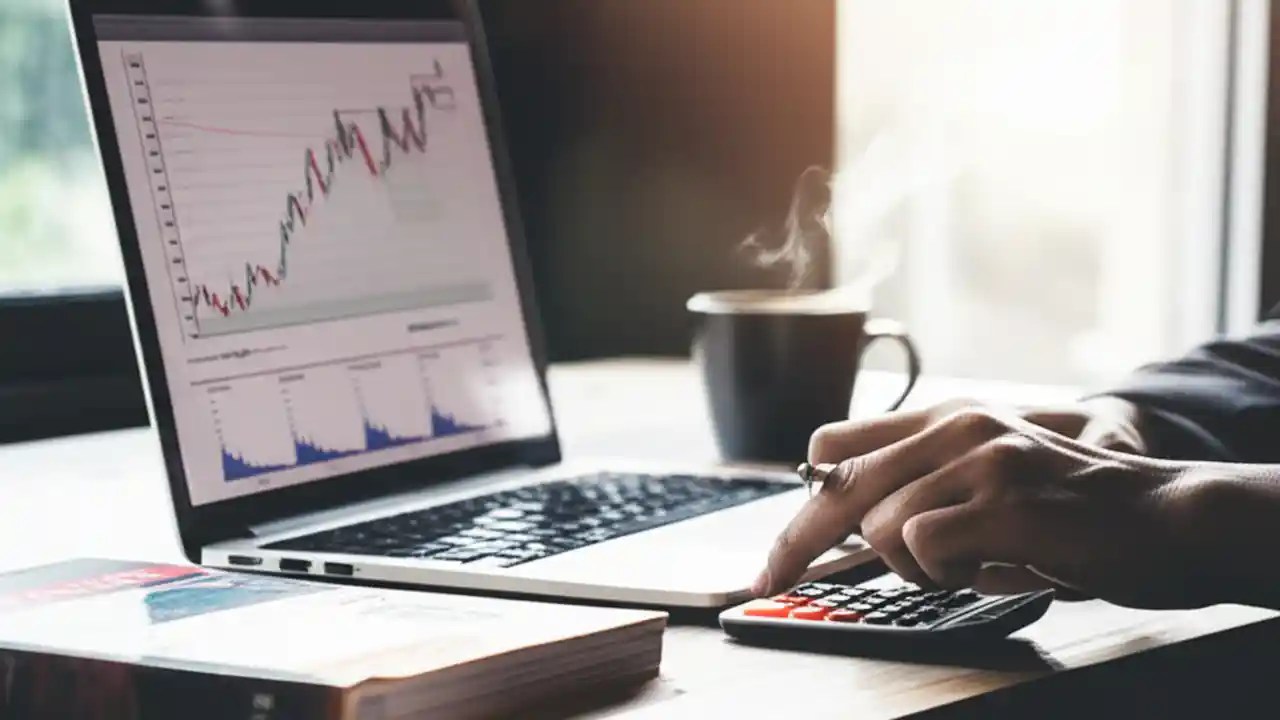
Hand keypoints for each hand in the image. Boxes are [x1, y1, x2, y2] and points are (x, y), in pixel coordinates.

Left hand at [754, 398, 1211, 608]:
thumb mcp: (990, 479)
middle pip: (837, 486)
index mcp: (945, 420)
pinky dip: (944, 572)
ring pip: (879, 525)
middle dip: (795, 544)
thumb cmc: (1073, 510)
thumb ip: (927, 490)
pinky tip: (990, 567)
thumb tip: (853, 529)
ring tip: (965, 567)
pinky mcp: (1003, 501)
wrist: (1166, 516)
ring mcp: (979, 460)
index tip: (786, 546)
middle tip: (769, 583)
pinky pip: (924, 544)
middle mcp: (954, 427)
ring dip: (910, 568)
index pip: (837, 446)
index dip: (804, 499)